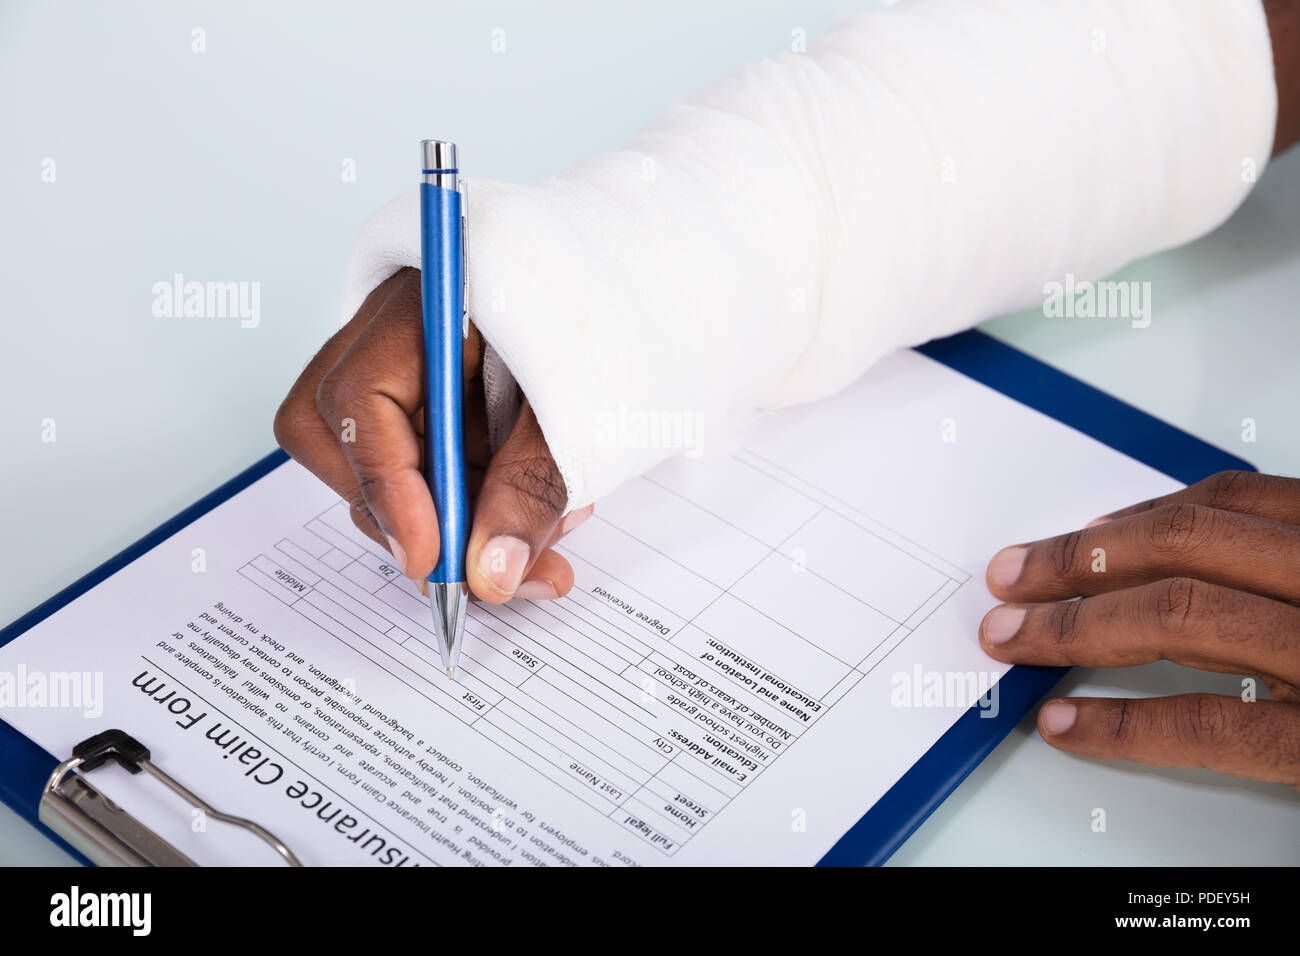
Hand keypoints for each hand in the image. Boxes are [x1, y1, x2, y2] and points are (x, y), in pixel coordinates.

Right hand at [273, 267, 591, 602]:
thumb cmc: (616, 319)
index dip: (386, 489)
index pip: (359, 400)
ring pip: (374, 462)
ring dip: (448, 520)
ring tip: (538, 549)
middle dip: (406, 516)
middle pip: (336, 436)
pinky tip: (536, 522)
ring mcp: (405, 360)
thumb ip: (534, 486)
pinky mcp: (431, 395)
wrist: (647, 285)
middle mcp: (396, 326)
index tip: (431, 558)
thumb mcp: (585, 402)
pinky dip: (469, 505)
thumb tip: (490, 576)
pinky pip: (422, 464)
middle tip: (483, 570)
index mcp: (431, 299)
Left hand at [980, 470, 1299, 788]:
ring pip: (1183, 617)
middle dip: (1079, 563)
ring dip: (1077, 625)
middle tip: (1008, 581)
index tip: (1071, 539)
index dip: (1130, 518)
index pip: (1226, 503)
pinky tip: (1066, 724)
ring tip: (1012, 640)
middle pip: (1185, 547)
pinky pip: (1210, 724)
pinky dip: (1123, 724)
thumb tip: (1153, 549)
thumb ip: (1285, 562)